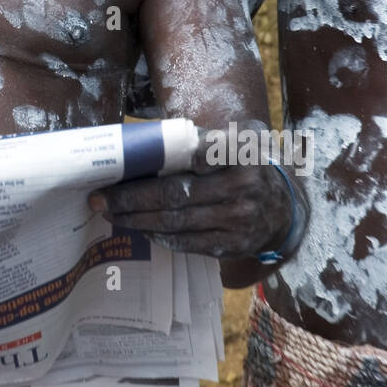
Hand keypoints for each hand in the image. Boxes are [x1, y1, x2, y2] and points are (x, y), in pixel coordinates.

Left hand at [88, 160, 292, 258]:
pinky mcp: (232, 246)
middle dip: (132, 197)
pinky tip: (137, 227)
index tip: (130, 162)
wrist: (285, 211)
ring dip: (136, 219)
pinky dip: (158, 235)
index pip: (200, 152)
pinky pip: (187, 242)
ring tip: (110, 213)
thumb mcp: (236, 142)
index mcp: (242, 153)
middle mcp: (243, 187)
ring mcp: (239, 220)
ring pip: (176, 221)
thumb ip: (201, 140)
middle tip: (100, 196)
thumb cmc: (247, 167)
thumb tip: (144, 141)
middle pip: (176, 193)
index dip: (164, 157)